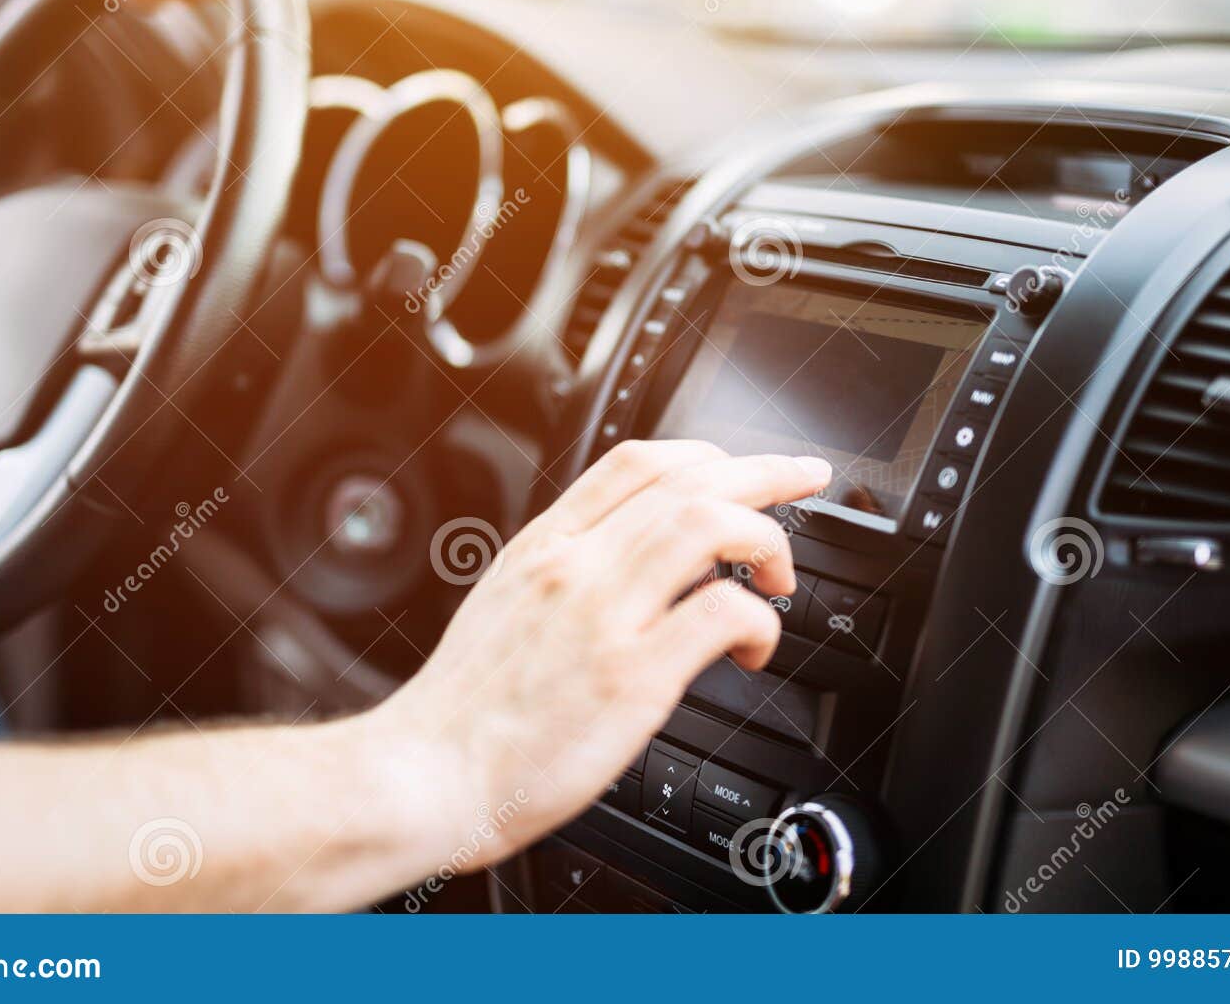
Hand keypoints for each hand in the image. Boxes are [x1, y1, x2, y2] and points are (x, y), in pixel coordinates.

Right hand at [374, 440, 831, 872]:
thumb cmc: (462, 711)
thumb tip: (630, 560)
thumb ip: (562, 574)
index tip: (745, 465)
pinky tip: (753, 646)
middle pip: (689, 481)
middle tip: (805, 479)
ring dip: (767, 538)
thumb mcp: (502, 606)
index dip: (708, 454)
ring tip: (779, 576)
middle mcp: (575, 567)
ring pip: (711, 526)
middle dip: (764, 471)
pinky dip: (757, 620)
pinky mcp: (631, 677)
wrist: (424, 776)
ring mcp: (603, 617)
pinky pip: (721, 612)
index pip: (637, 461)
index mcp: (544, 547)